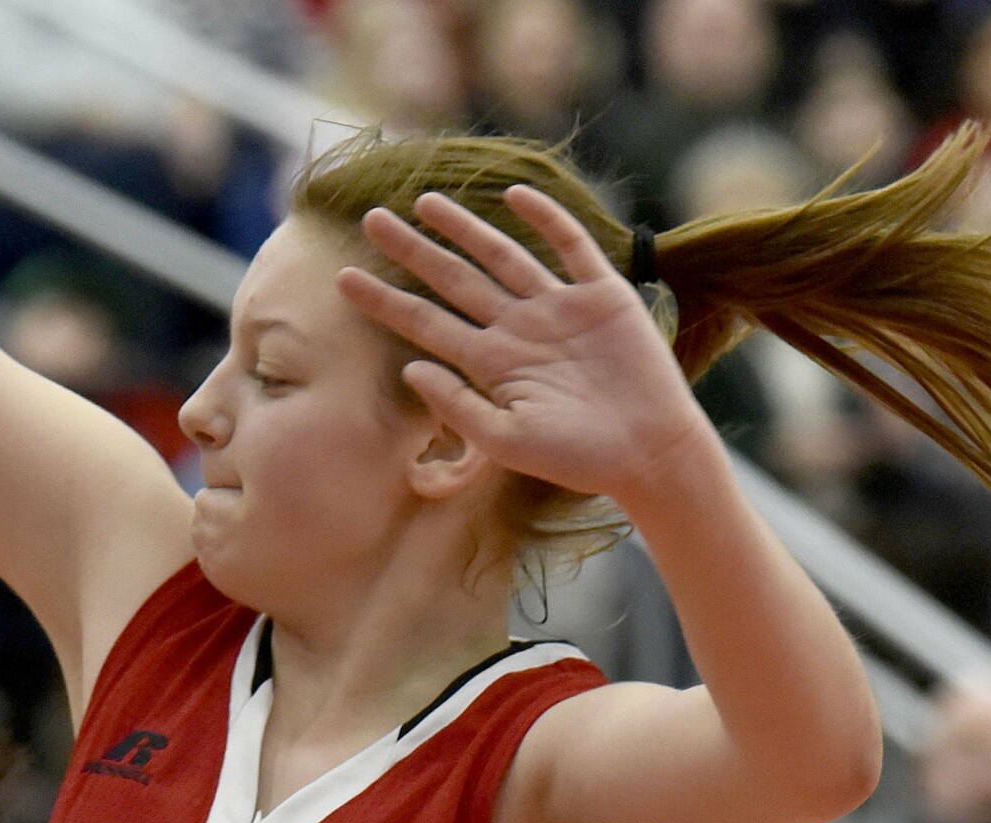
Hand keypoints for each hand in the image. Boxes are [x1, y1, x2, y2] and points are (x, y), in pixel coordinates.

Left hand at [335, 186, 711, 508]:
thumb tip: (408, 369)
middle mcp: (517, 329)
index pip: (425, 323)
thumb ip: (456, 405)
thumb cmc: (576, 458)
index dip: (384, 300)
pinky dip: (545, 220)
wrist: (648, 453)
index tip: (343, 278)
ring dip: (464, 228)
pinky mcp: (602, 296)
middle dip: (412, 250)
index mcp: (490, 364)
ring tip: (424, 202)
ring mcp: (558, 309)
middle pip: (453, 280)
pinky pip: (570, 247)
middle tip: (370, 218)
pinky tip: (513, 196)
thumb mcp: (504, 440)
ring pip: (502, 255)